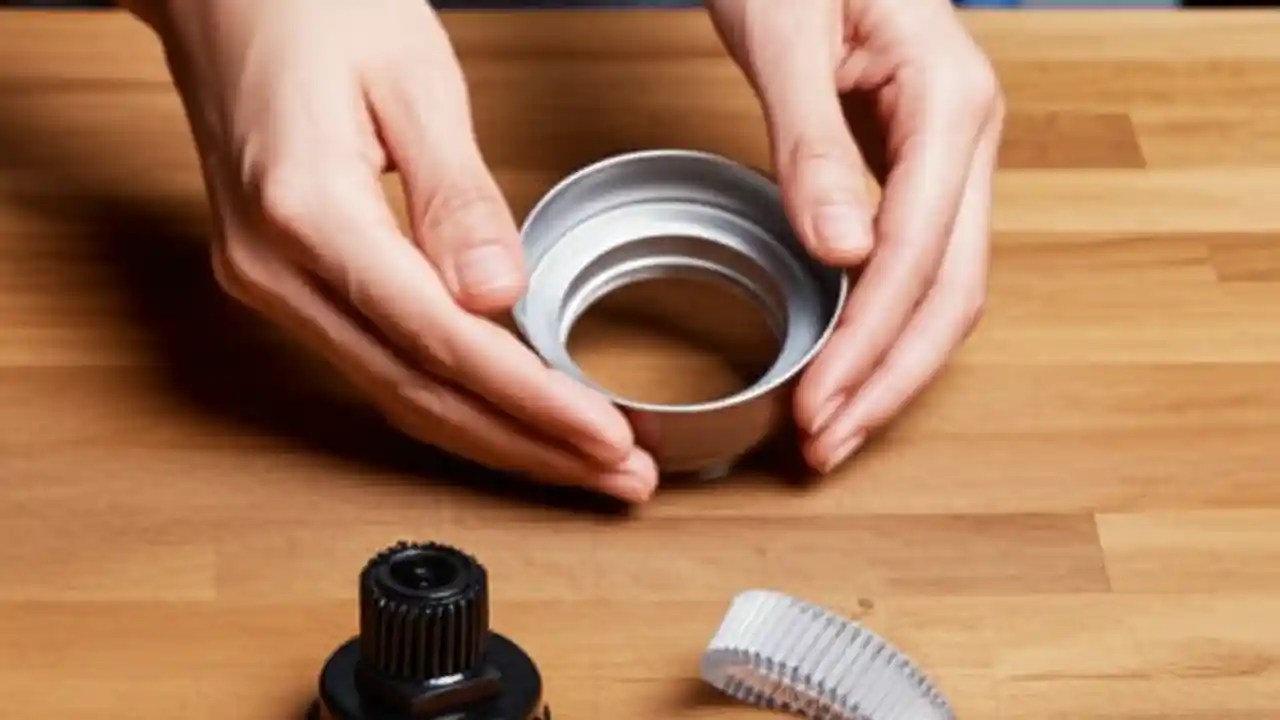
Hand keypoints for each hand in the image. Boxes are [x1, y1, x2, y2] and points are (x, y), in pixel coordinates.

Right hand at [127, 0, 656, 500]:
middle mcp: (276, 271)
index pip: (439, 341)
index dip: (530, 402)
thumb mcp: (410, 76)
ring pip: (397, 395)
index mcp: (306, 213)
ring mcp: (272, 286)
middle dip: (528, 446)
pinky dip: (454, 401)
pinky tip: (512, 419)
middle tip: (622, 477)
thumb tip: (501, 297)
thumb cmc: (310, 4)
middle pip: (418, 394)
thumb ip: (457, 196)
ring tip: (585, 463)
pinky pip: (379, 364)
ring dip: (497, 438)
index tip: (606, 437)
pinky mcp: (286, 284)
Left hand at [708, 0, 1003, 472]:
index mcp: (949, 103)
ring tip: (834, 427)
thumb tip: (844, 253)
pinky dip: (883, 325)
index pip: (918, 256)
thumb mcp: (790, 37)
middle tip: (826, 445)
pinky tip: (845, 362)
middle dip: (888, 380)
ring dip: (891, 368)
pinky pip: (920, 264)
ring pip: (945, 289)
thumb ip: (813, 145)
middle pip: (951, 293)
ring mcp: (951, 155)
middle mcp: (966, 136)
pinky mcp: (919, 167)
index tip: (820, 406)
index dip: (867, 345)